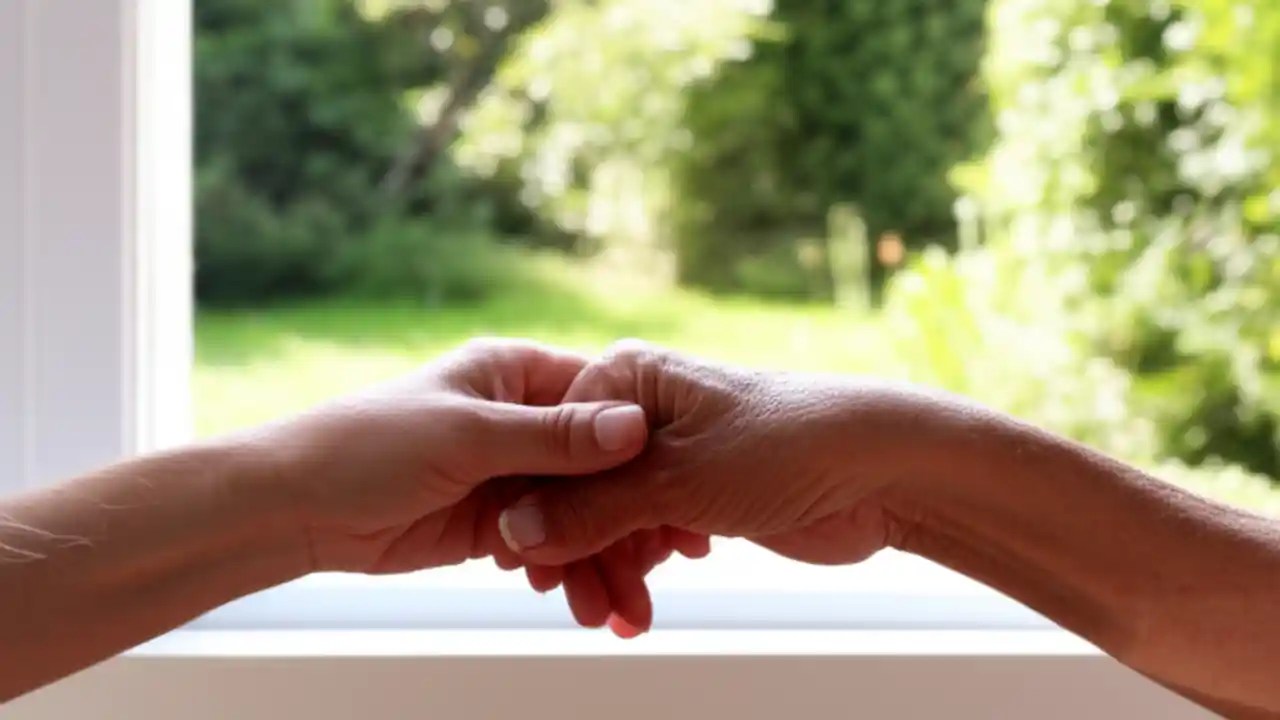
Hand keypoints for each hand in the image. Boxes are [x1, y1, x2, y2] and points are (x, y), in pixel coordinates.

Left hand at [246, 339, 650, 575]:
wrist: (296, 508)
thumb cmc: (367, 447)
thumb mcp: (468, 437)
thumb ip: (554, 438)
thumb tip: (635, 426)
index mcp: (515, 372)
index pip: (604, 402)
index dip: (647, 447)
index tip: (681, 492)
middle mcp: (519, 417)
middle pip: (600, 468)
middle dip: (629, 520)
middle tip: (664, 569)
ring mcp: (508, 471)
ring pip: (580, 512)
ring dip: (603, 559)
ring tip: (624, 610)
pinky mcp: (494, 520)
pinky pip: (549, 543)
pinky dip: (569, 571)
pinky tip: (586, 602)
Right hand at [500, 342, 944, 570]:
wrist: (881, 469)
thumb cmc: (783, 446)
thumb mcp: (675, 480)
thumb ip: (591, 509)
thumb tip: (515, 534)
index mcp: (626, 380)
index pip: (549, 444)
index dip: (530, 506)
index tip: (519, 563)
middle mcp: (641, 411)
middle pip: (576, 487)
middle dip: (574, 550)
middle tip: (574, 603)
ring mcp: (669, 453)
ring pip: (609, 518)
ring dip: (609, 569)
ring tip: (618, 616)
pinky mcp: (695, 491)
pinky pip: (644, 532)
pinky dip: (640, 568)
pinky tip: (640, 602)